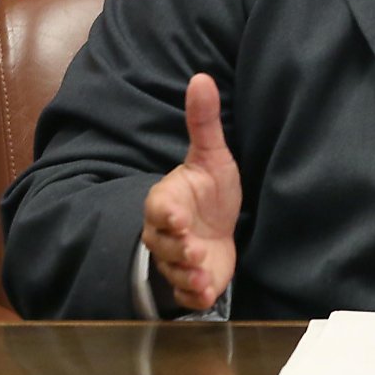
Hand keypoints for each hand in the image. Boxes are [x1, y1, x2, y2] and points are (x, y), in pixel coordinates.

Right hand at [141, 74, 240, 312]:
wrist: (217, 228)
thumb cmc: (210, 192)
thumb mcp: (212, 156)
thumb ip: (204, 122)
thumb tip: (202, 78)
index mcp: (168, 201)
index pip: (158, 207)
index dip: (166, 213)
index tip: (176, 216)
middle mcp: (167, 233)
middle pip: (163, 243)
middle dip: (177, 249)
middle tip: (194, 250)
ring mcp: (178, 260)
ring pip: (173, 270)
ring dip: (187, 275)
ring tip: (203, 274)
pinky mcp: (191, 282)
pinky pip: (186, 294)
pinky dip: (195, 296)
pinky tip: (207, 294)